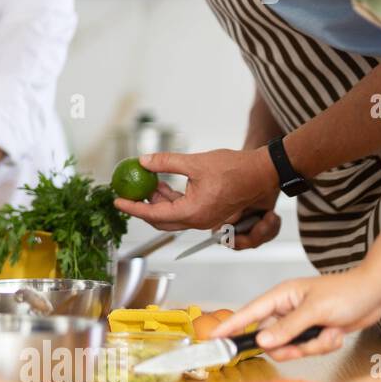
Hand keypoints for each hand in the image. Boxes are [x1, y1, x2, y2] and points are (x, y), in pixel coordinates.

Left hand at [114, 148, 277, 234]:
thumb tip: (143, 160)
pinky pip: (183, 210)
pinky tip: (162, 184)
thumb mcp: (195, 162)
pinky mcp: (209, 212)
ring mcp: (204, 219)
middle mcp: (198, 221)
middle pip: (160, 220)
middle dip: (142, 206)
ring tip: (146, 183)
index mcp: (193, 212)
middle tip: (128, 193)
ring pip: (172, 215)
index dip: (133, 208)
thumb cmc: (235, 168)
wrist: (263, 172)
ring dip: (157, 201)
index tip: (117, 201)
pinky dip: (170, 199)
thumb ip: (166, 162)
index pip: (153, 214)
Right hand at [213, 266, 380, 361]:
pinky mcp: (314, 333)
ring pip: (291, 347)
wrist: (377, 294)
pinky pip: (309, 349)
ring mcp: (301, 323)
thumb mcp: (315, 311)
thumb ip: (287, 328)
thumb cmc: (347, 292)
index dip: (230, 326)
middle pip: (271, 338)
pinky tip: (336, 333)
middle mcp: (287, 310)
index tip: (214, 338)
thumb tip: (262, 341)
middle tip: (302, 346)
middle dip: (290, 346)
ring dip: (312, 347)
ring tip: (329, 333)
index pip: (249, 313)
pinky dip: (324, 346)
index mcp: (281, 297)